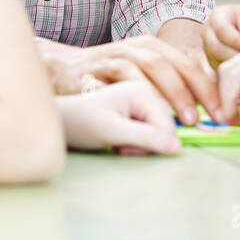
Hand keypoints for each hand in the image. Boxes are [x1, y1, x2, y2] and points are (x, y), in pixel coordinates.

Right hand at [47, 35, 222, 125]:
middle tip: (208, 117)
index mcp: (151, 48)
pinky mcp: (89, 71)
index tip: (226, 110)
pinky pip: (112, 80)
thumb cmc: (109, 77)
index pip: (187, 63)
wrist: (62, 68)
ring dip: (165, 94)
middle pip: (168, 63)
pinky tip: (140, 112)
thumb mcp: (143, 74)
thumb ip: (174, 82)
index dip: (209, 86)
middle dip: (192, 90)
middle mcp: (133, 48)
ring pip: (142, 69)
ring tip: (181, 119)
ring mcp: (111, 58)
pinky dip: (131, 94)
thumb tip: (213, 101)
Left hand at [57, 81, 179, 154]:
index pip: (168, 126)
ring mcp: (143, 103)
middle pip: (166, 131)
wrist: (62, 122)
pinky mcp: (139, 113)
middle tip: (119, 143)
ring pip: (160, 135)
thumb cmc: (81, 123)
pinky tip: (120, 139)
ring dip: (140, 146)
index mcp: (143, 91)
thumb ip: (145, 138)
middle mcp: (147, 93)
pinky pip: (151, 135)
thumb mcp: (112, 132)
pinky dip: (137, 144)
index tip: (124, 145)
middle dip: (145, 145)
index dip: (152, 144)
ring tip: (118, 141)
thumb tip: (177, 148)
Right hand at [201, 4, 239, 67]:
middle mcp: (208, 31)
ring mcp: (207, 47)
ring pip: (216, 61)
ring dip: (234, 65)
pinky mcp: (211, 62)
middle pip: (215, 48)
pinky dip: (233, 72)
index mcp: (218, 15)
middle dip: (234, 56)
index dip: (236, 41)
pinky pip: (218, 71)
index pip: (221, 29)